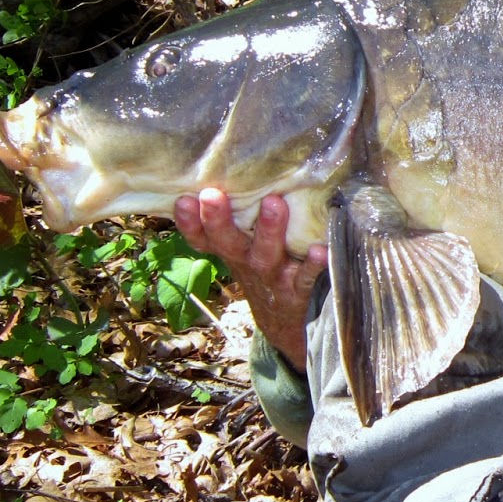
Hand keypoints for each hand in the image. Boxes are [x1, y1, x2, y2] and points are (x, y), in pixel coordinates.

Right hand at [173, 189, 325, 371]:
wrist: (282, 323)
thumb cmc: (262, 271)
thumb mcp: (241, 250)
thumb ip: (235, 221)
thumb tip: (225, 178)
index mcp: (231, 252)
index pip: (201, 238)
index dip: (189, 223)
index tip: (183, 200)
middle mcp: (246, 262)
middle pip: (227, 242)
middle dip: (218, 220)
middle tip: (211, 195)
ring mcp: (271, 276)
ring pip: (266, 255)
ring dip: (269, 230)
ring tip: (274, 203)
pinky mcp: (298, 289)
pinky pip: (306, 277)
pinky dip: (312, 264)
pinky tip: (319, 249)